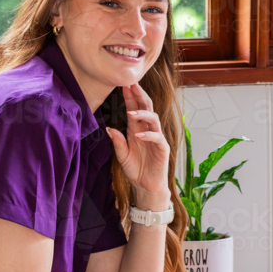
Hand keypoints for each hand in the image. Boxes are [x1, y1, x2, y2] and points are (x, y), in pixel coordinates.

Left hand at [105, 84, 169, 208]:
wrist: (146, 186)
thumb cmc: (135, 170)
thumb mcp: (121, 155)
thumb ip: (117, 142)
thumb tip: (109, 128)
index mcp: (136, 129)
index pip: (134, 109)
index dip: (130, 97)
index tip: (124, 85)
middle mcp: (147, 131)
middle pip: (146, 108)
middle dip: (139, 96)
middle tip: (132, 85)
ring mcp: (156, 139)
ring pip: (154, 120)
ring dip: (143, 114)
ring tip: (131, 112)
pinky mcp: (162, 149)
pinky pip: (157, 138)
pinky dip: (148, 135)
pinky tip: (139, 135)